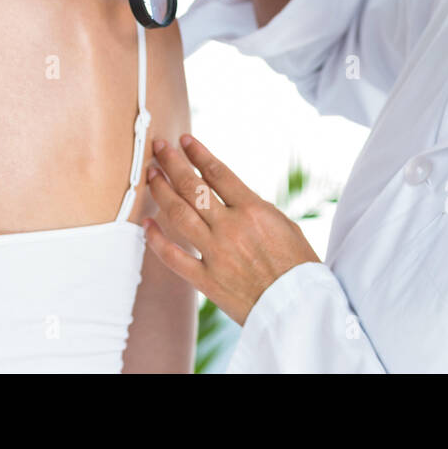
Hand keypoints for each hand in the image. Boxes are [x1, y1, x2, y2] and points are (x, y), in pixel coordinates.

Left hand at [142, 133, 320, 324]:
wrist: (300, 308)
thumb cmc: (297, 265)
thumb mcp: (284, 224)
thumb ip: (253, 207)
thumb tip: (229, 194)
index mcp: (253, 210)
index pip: (218, 172)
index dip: (198, 153)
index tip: (185, 141)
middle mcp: (231, 227)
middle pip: (192, 186)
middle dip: (172, 162)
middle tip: (159, 147)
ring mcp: (216, 253)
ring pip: (178, 214)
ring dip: (161, 190)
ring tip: (151, 174)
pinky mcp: (207, 280)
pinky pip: (173, 256)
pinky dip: (156, 240)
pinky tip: (147, 223)